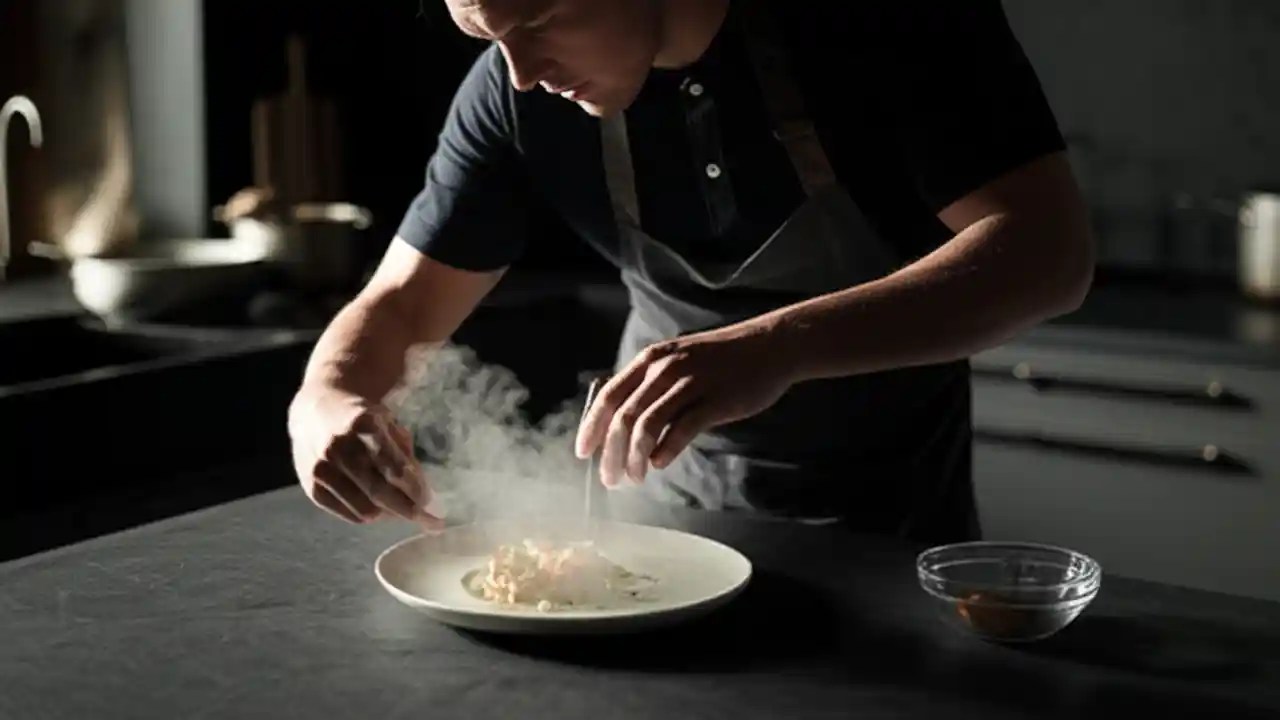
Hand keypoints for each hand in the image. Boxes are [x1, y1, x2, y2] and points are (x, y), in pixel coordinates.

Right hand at [288, 384, 441, 531]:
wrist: (315, 412)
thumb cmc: (361, 419)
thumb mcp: (388, 423)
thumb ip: (404, 454)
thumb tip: (422, 493)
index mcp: (364, 426)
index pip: (396, 469)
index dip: (418, 491)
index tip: (435, 506)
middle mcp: (340, 448)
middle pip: (380, 493)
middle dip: (410, 511)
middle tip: (431, 521)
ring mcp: (322, 470)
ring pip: (365, 510)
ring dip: (389, 514)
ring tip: (401, 509)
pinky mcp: (312, 488)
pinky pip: (348, 514)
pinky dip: (368, 515)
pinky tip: (377, 506)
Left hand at [574, 321, 796, 485]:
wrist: (770, 347)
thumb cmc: (722, 360)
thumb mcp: (678, 362)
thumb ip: (652, 387)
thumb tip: (625, 426)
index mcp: (651, 360)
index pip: (609, 395)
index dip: (591, 426)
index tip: (582, 453)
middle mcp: (665, 369)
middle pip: (624, 416)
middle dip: (610, 452)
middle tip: (610, 478)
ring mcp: (691, 383)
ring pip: (648, 425)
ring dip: (635, 457)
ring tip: (635, 477)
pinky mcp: (716, 400)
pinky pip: (682, 429)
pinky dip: (666, 451)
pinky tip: (660, 464)